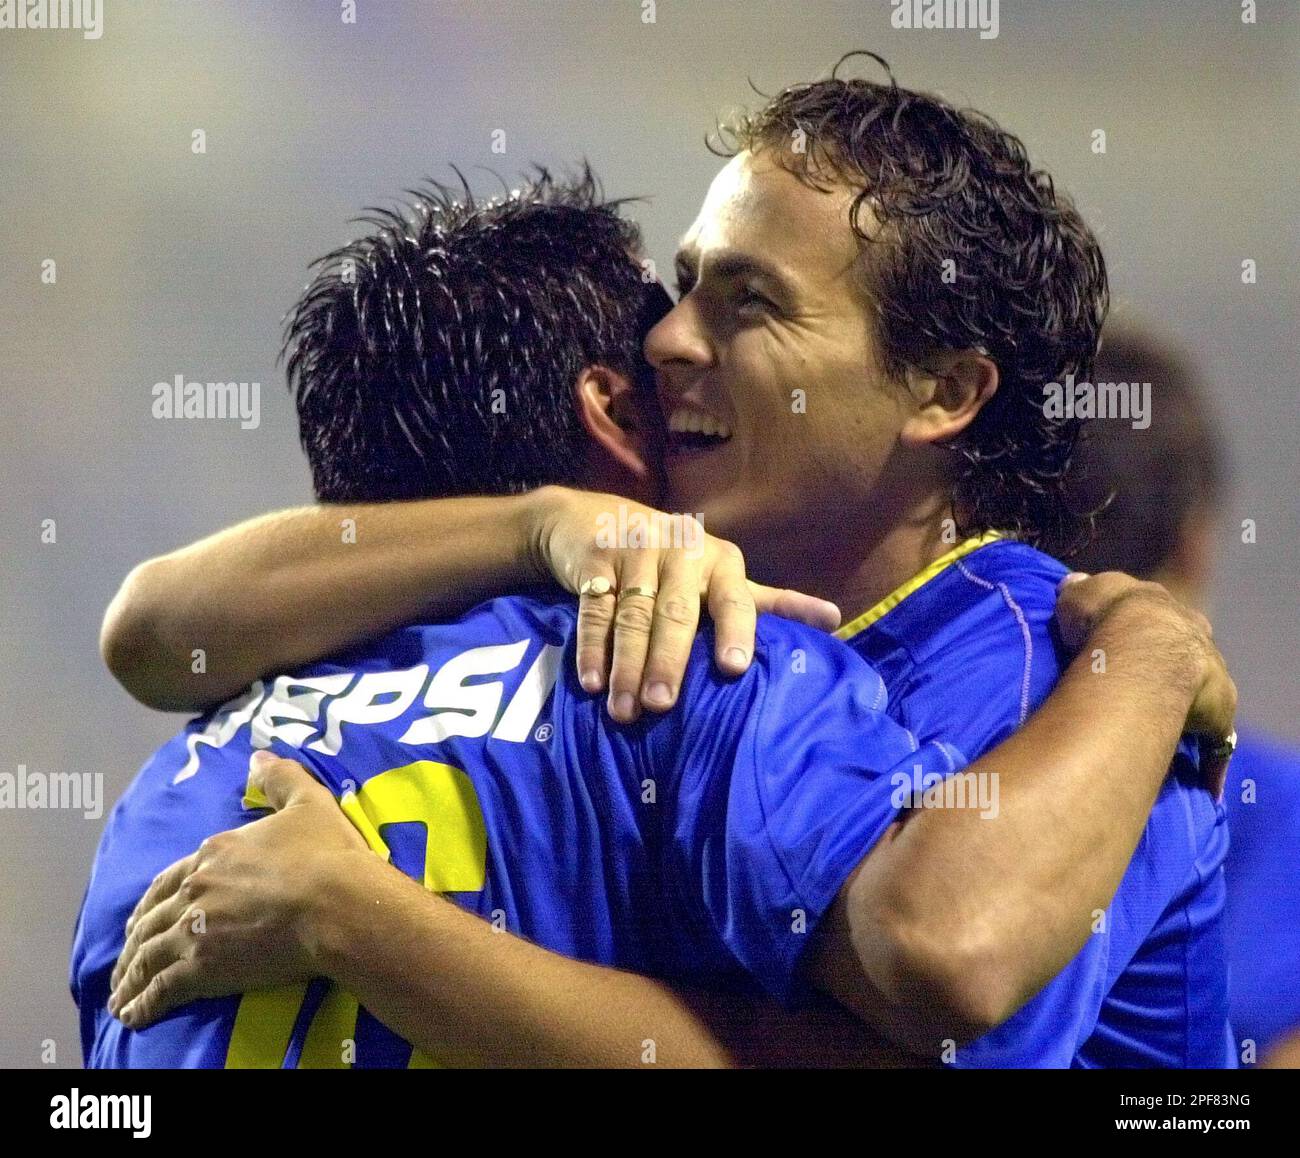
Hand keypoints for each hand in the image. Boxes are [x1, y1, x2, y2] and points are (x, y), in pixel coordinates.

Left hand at [108, 752, 369, 1029]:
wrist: (337, 902)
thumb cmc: (328, 854)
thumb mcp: (309, 803)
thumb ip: (281, 778)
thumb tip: (259, 755)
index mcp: (216, 852)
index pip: (170, 879)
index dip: (153, 900)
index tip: (142, 916)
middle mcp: (197, 889)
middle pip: (151, 918)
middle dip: (134, 941)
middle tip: (125, 960)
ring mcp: (195, 929)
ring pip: (148, 954)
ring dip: (130, 976)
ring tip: (120, 994)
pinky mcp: (202, 967)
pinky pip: (160, 988)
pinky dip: (142, 1002)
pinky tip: (133, 1015)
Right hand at [529, 487, 840, 721]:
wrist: (591, 519)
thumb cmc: (672, 561)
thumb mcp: (720, 576)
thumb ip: (770, 603)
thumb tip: (836, 619)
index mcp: (720, 560)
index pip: (733, 598)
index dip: (735, 631)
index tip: (734, 669)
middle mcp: (681, 550)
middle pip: (675, 613)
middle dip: (668, 660)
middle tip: (662, 706)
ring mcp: (634, 551)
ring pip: (632, 616)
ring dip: (625, 666)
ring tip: (624, 711)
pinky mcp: (593, 559)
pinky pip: (593, 609)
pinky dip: (591, 647)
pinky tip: (591, 682)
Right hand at [1055, 571, 1236, 791]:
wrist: (1142, 646)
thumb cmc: (1104, 619)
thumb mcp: (1079, 594)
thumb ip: (1079, 592)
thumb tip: (1073, 586)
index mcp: (1162, 606)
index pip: (1156, 614)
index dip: (1140, 627)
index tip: (1125, 640)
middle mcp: (1192, 634)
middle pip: (1186, 648)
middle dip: (1170, 662)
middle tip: (1144, 683)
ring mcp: (1209, 670)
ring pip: (1201, 688)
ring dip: (1187, 702)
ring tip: (1163, 724)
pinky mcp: (1218, 709)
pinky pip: (1214, 734)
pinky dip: (1207, 755)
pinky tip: (1197, 775)